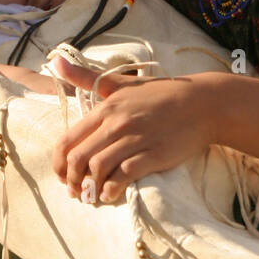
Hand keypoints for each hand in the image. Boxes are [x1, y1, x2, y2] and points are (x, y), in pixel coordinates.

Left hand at [49, 58, 225, 203]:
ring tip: (92, 196)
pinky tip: (110, 195)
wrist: (203, 104)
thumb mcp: (122, 83)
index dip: (59, 163)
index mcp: (106, 108)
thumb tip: (56, 61)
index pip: (68, 139)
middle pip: (79, 158)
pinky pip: (124, 176)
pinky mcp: (154, 154)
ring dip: (90, 188)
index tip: (62, 175)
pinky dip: (112, 189)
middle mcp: (117, 123)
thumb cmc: (161, 94)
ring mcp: (136, 139)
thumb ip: (87, 77)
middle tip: (74, 192)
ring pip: (98, 168)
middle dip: (71, 180)